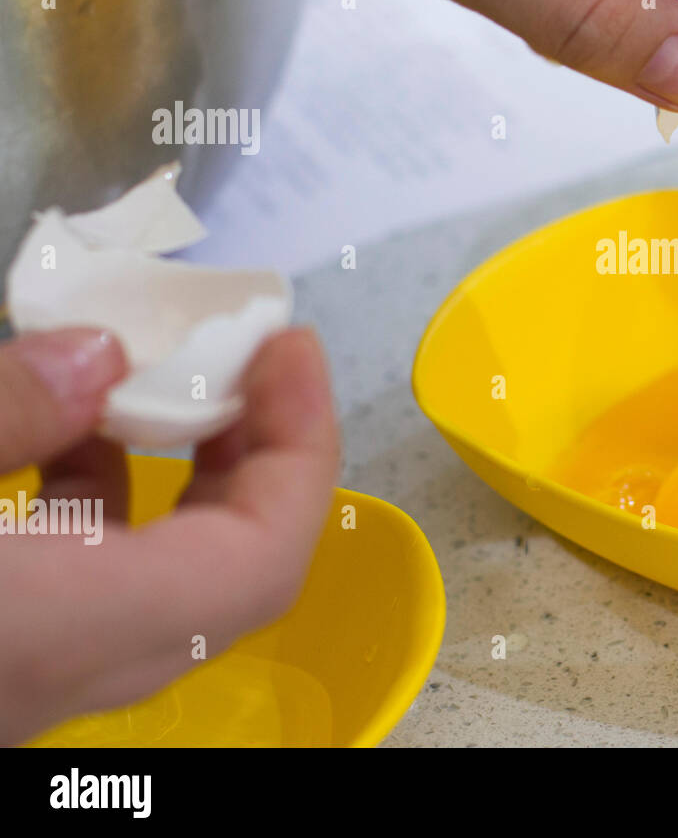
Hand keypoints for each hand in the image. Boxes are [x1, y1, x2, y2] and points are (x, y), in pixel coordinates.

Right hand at [0, 327, 338, 745]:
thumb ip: (4, 417)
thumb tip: (99, 354)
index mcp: (63, 632)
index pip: (259, 560)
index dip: (301, 446)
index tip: (293, 349)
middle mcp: (68, 672)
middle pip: (233, 567)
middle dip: (262, 449)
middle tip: (252, 353)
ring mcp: (35, 674)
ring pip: (167, 576)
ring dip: (189, 473)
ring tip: (176, 376)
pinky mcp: (10, 654)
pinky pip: (95, 581)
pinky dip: (106, 501)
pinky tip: (69, 433)